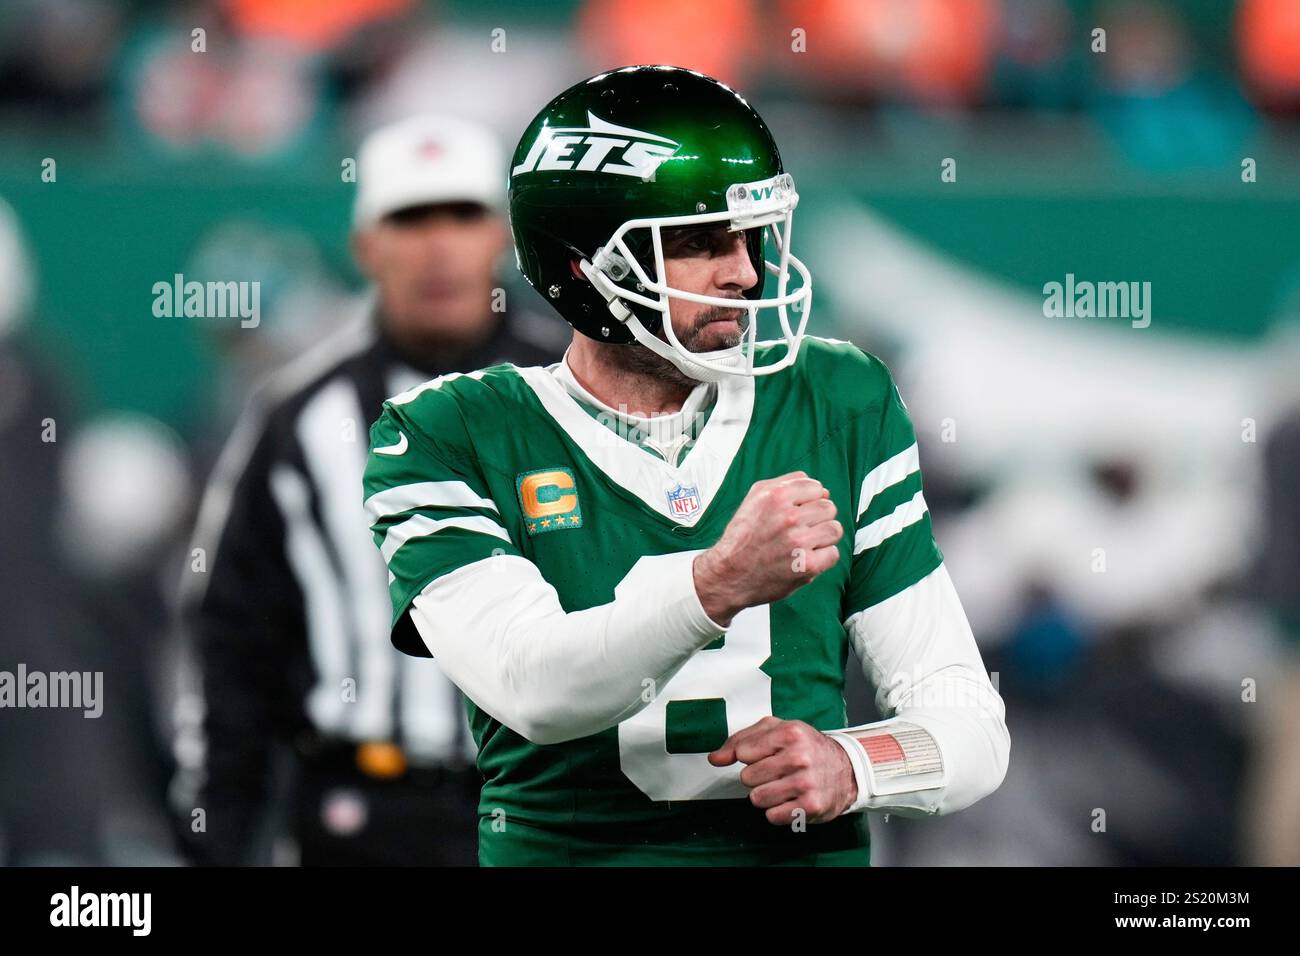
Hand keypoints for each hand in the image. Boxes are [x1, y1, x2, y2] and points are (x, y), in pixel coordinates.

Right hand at [693, 471, 841, 626]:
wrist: (729, 574)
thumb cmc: (742, 538)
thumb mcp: (755, 498)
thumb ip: (787, 484)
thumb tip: (822, 490)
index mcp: (776, 496)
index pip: (816, 488)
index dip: (809, 501)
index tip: (798, 512)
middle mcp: (788, 517)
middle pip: (828, 508)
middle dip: (817, 518)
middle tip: (800, 530)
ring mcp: (799, 542)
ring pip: (834, 529)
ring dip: (823, 537)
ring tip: (804, 544)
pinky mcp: (807, 565)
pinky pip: (833, 553)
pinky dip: (822, 558)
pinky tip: (805, 558)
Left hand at [709, 716, 857, 824]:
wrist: (847, 769)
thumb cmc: (807, 747)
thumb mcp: (776, 730)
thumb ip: (741, 740)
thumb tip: (716, 758)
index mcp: (790, 732)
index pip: (742, 752)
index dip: (749, 756)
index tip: (764, 755)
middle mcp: (799, 757)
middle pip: (747, 777)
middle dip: (757, 777)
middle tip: (775, 771)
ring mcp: (805, 783)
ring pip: (757, 798)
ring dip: (765, 795)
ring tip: (782, 786)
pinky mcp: (810, 807)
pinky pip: (772, 816)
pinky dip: (777, 811)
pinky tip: (790, 799)